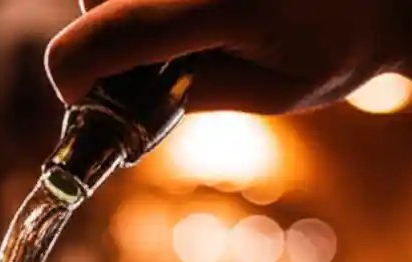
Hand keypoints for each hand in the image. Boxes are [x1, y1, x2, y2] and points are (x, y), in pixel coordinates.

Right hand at [45, 0, 411, 126]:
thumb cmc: (337, 46)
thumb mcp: (270, 94)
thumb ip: (187, 93)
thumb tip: (108, 101)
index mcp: (227, 6)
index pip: (110, 35)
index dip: (74, 73)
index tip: (80, 100)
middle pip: (101, 3)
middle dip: (108, 43)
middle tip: (159, 69)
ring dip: (129, 13)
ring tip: (191, 34)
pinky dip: (147, 3)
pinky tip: (194, 18)